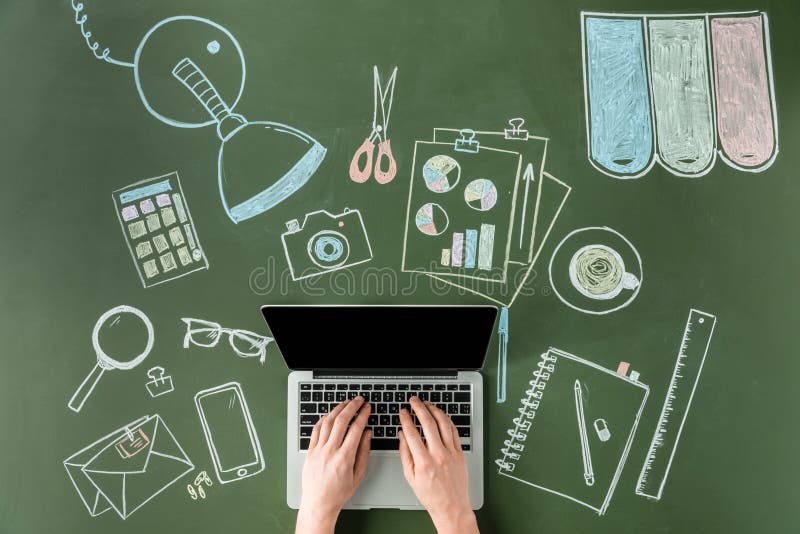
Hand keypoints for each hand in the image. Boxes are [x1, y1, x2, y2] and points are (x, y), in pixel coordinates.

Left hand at [295, 397, 371, 533]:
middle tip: (358, 400)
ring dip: (338, 409)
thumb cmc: (339, 493)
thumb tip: (367, 434)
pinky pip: (315, 430)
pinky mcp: (310, 451)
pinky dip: (323, 419)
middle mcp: (330, 451)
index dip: (363, 415)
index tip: (367, 408)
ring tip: (345, 403)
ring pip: (327, 422)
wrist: (318, 503)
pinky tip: (329, 415)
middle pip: (341, 421)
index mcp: (344, 458)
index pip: (356, 429)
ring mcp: (318, 450)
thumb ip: (364, 452)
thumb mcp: (358, 475)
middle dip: (352, 406)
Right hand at [398, 397, 478, 533]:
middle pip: (428, 423)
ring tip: (427, 404)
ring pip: (443, 423)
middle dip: (419, 408)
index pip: (412, 433)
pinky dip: (447, 420)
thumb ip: (405, 454)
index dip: (406, 419)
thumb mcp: (410, 477)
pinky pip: (454, 431)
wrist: (451, 506)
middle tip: (414, 401)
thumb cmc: (431, 495)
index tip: (403, 412)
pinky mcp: (460, 453)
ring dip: (434, 410)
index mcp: (423, 462)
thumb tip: (401, 436)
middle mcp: (438, 455)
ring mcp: (451, 453)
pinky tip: (441, 415)